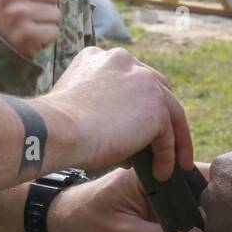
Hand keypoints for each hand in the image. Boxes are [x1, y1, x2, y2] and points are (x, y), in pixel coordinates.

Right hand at [41, 46, 192, 179]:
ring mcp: (143, 82)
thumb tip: (118, 130)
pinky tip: (160, 173)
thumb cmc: (57, 126)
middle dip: (163, 116)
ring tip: (175, 163)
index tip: (141, 123)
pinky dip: (166, 156)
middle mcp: (125, 61)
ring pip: (171, 112)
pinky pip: (167, 135)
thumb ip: (97, 104)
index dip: (138, 101)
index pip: (131, 77)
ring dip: (174, 140)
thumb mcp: (74, 102)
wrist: (58, 130)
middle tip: (166, 141)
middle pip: (157, 88)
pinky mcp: (156, 107)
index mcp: (101, 57)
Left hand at [46, 167, 206, 231]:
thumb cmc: (88, 226)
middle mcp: (151, 178)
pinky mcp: (149, 202)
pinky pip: (175, 207)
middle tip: (231, 224)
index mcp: (146, 176)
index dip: (214, 186)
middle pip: (191, 185)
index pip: (188, 173)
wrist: (61, 224)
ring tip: (221, 229)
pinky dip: (187, 219)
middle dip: (211, 202)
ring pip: (185, 198)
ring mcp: (151, 190)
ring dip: (200, 212)